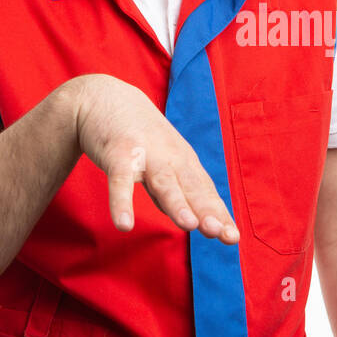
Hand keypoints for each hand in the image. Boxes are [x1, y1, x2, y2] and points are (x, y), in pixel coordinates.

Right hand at [68, 74, 239, 243]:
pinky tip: (124, 224)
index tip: (232, 238)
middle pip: (191, 188)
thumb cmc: (140, 137)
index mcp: (184, 162)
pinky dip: (122, 202)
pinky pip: (120, 181)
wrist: (104, 98)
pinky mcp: (117, 154)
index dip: (219, 214)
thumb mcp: (165, 161)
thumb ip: (178, 191)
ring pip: (163, 182)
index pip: (205, 193)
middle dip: (207, 211)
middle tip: (221, 233)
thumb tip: (194, 221)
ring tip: (189, 226)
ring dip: (176, 204)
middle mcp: (170, 158)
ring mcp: (145, 155)